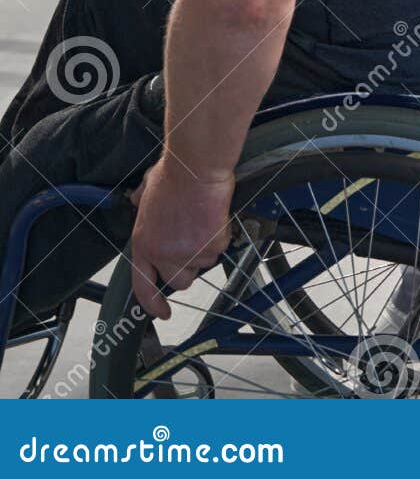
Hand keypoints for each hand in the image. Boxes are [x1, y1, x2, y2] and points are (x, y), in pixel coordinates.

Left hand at [130, 156, 235, 319]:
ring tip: (204, 221)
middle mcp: (163, 253)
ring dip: (206, 249)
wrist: (197, 166)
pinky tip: (215, 216)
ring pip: (203, 265)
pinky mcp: (211, 246)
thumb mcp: (147, 189)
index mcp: (143, 243)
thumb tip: (137, 200)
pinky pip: (220, 249)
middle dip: (189, 267)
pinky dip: (221, 236)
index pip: (143, 286)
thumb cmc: (174, 173)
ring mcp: (188, 252)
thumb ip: (141, 202)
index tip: (162, 312)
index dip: (152, 303)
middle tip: (194, 244)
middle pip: (180, 281)